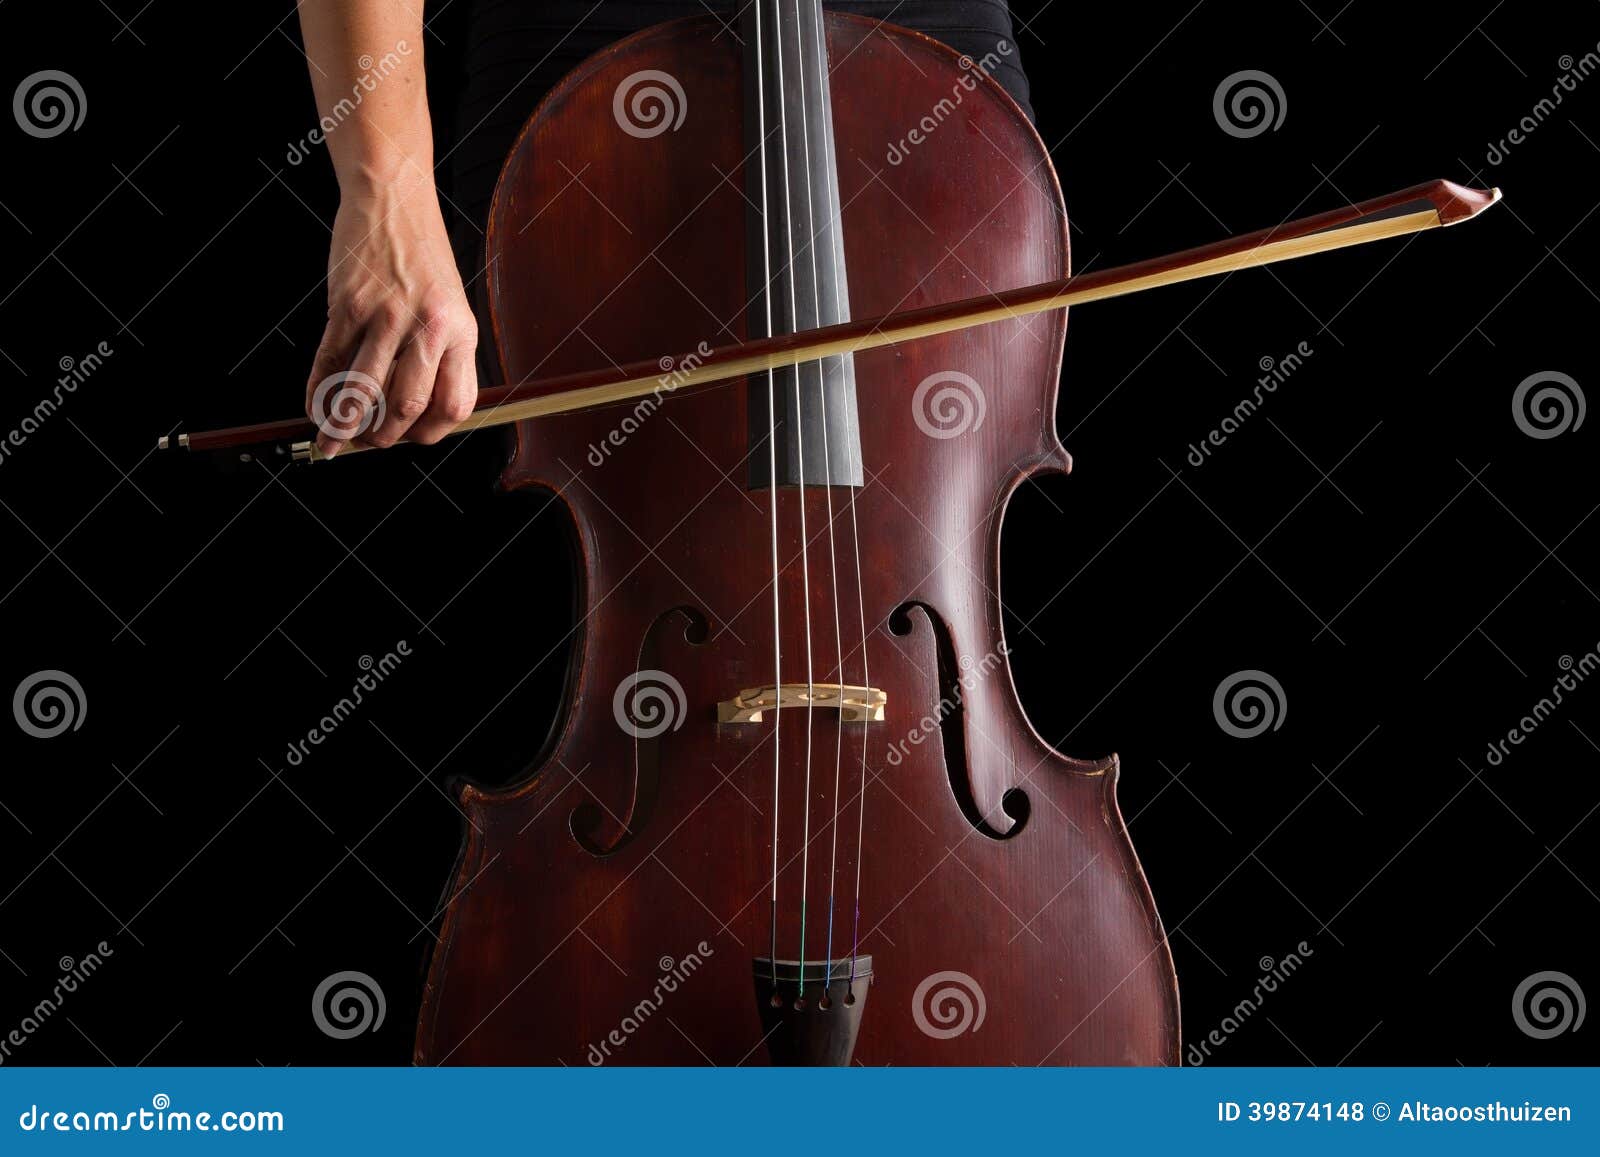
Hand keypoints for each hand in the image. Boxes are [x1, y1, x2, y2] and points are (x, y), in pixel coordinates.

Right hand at [306, 185, 477, 457]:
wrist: (393, 198)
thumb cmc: (420, 256)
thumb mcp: (450, 306)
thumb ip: (440, 354)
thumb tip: (413, 412)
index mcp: (461, 333)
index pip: (454, 405)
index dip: (430, 432)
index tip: (410, 439)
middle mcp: (428, 327)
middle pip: (406, 408)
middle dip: (383, 438)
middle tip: (367, 443)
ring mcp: (386, 315)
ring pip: (362, 391)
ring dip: (343, 426)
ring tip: (332, 442)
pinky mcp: (349, 304)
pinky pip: (330, 360)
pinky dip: (318, 390)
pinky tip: (313, 406)